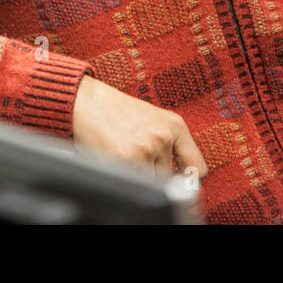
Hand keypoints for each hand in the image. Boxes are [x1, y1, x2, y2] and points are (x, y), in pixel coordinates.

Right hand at [71, 75, 208, 178]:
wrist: (86, 101)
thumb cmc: (116, 112)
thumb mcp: (152, 121)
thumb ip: (170, 146)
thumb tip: (184, 179)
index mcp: (175, 125)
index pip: (197, 168)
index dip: (187, 179)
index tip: (179, 181)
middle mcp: (164, 136)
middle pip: (169, 177)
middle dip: (152, 170)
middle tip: (133, 151)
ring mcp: (147, 148)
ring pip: (151, 182)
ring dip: (137, 173)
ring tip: (122, 150)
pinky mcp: (127, 158)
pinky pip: (133, 181)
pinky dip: (122, 174)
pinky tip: (113, 156)